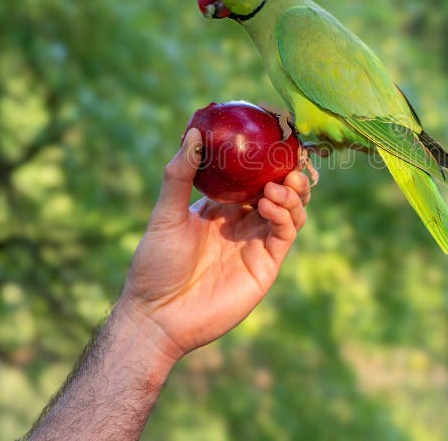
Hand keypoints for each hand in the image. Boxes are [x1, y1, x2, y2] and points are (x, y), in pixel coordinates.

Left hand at [120, 128, 310, 361]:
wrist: (158, 314)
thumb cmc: (155, 265)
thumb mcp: (166, 214)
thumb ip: (180, 175)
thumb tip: (193, 133)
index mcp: (223, 208)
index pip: (255, 178)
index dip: (270, 160)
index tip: (276, 139)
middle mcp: (244, 223)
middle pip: (281, 193)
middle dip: (290, 175)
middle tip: (289, 163)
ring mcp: (257, 244)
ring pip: (291, 212)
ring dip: (292, 194)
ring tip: (277, 186)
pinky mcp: (266, 265)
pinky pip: (286, 234)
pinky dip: (285, 215)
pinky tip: (267, 204)